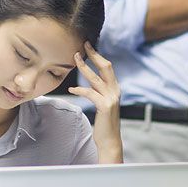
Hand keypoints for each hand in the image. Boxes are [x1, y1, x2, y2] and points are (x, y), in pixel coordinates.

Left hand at [70, 42, 122, 162]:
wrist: (110, 141)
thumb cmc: (104, 123)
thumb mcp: (103, 104)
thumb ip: (99, 92)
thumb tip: (90, 82)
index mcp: (115, 89)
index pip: (107, 68)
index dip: (98, 56)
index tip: (88, 47)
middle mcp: (115, 91)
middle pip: (105, 67)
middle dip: (94, 55)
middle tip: (84, 45)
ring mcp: (111, 98)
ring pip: (96, 78)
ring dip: (84, 67)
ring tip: (74, 59)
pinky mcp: (105, 106)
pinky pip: (90, 93)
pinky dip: (80, 89)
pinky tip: (72, 89)